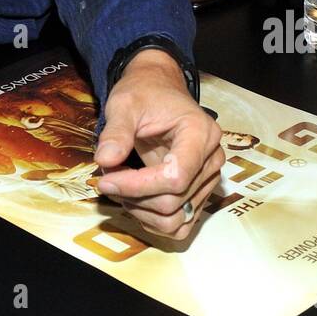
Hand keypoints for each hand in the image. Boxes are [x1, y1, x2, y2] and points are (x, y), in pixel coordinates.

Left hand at [94, 50, 223, 240]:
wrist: (159, 91)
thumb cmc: (144, 94)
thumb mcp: (124, 104)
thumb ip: (116, 132)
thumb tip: (105, 161)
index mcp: (200, 133)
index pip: (176, 177)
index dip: (138, 186)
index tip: (106, 180)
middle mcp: (212, 159)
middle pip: (174, 202)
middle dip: (133, 197)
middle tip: (107, 179)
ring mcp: (208, 179)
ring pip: (176, 220)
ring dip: (141, 212)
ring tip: (120, 188)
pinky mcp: (199, 192)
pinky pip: (180, 224)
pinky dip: (153, 219)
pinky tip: (134, 200)